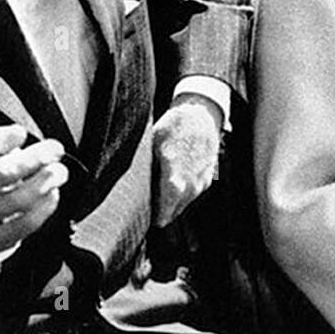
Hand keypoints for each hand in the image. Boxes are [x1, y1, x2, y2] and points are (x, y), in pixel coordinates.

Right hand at [0, 122, 67, 257]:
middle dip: (33, 159)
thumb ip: (1, 139)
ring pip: (17, 201)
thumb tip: (18, 133)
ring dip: (45, 184)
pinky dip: (45, 208)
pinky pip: (25, 225)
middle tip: (56, 149)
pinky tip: (52, 194)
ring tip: (60, 172)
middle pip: (0, 174)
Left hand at [151, 94, 223, 227]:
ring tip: (157, 189)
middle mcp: (189, 187)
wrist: (201, 116)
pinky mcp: (206, 181)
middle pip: (171, 215)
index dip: (149, 217)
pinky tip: (172, 179)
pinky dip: (181, 193)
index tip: (138, 215)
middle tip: (144, 202)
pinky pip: (190, 196)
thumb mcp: (152, 145)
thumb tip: (128, 187)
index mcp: (173, 180)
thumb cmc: (173, 128)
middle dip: (158, 211)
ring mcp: (200, 185)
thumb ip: (144, 170)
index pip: (162, 215)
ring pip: (181, 206)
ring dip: (170, 203)